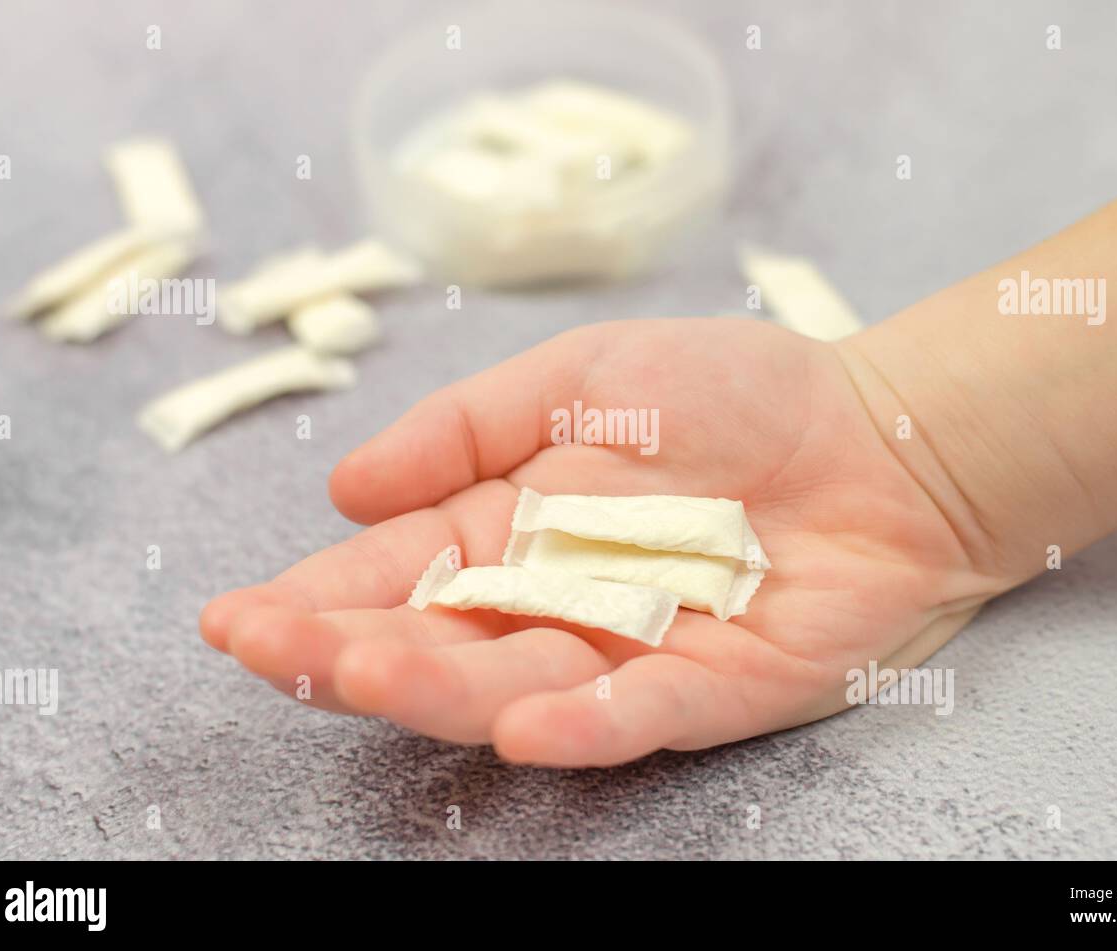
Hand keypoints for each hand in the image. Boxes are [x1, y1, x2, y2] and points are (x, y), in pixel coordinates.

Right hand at [200, 318, 1001, 766]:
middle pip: (434, 642)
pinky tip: (524, 721)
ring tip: (361, 670)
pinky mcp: (711, 689)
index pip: (394, 575)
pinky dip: (584, 722)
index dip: (314, 597)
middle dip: (344, 648)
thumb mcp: (585, 372)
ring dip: (439, 688)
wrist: (882, 434)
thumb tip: (345, 489)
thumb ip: (468, 424)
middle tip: (265, 646)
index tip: (234, 616)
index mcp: (511, 529)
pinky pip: (638, 718)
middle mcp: (553, 602)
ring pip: (515, 686)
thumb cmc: (736, 392)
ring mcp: (627, 652)